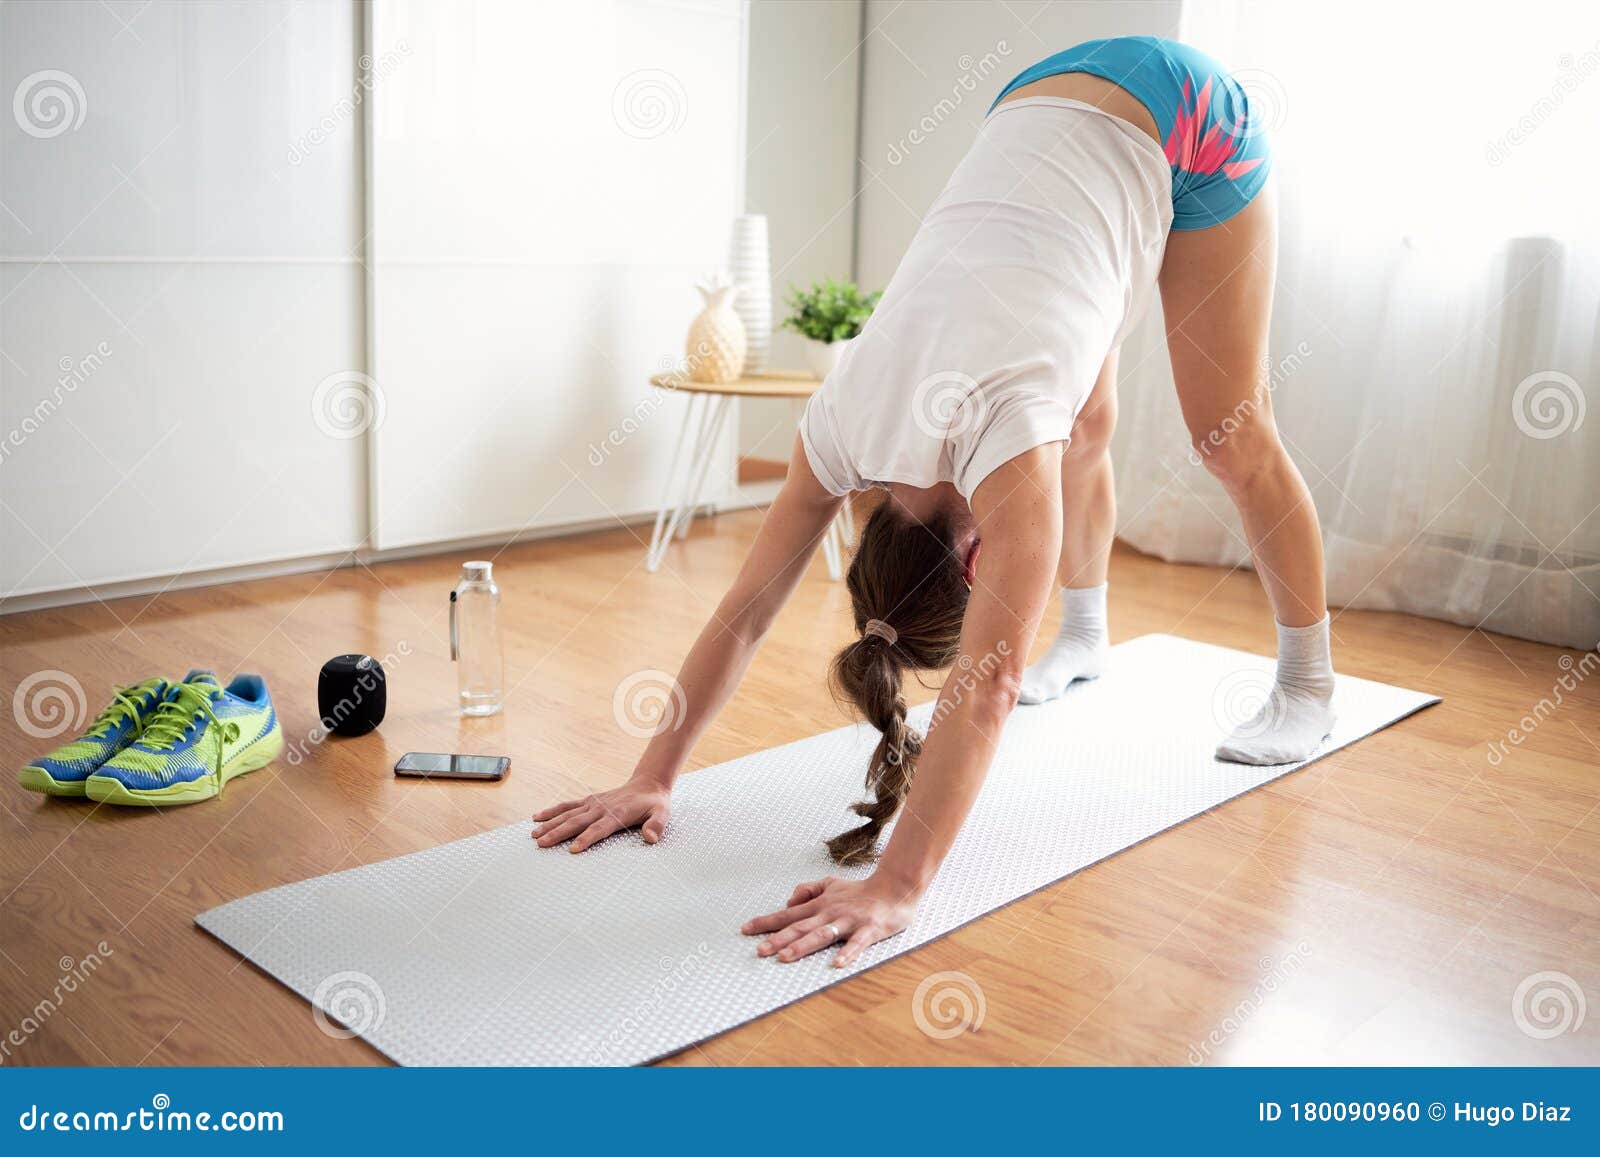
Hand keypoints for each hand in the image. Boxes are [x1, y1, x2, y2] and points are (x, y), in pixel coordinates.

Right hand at [531, 780, 670, 852]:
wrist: (648, 785)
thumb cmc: (654, 804)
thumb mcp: (662, 814)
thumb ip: (656, 826)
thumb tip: (650, 838)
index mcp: (618, 814)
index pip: (599, 829)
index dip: (586, 839)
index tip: (573, 849)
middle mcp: (602, 808)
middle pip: (576, 822)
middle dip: (558, 833)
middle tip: (541, 844)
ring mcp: (593, 804)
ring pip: (567, 815)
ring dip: (550, 824)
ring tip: (534, 835)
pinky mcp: (588, 801)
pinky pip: (567, 806)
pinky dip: (552, 811)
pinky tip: (537, 817)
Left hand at [740, 874, 918, 967]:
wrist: (894, 888)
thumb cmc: (860, 891)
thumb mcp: (830, 883)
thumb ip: (808, 890)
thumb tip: (789, 902)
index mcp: (820, 904)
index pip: (788, 915)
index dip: (767, 922)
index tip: (745, 930)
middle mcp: (830, 912)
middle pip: (800, 927)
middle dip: (778, 939)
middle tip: (760, 951)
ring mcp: (849, 921)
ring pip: (822, 935)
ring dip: (803, 946)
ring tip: (785, 956)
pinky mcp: (869, 930)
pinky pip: (857, 943)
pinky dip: (848, 953)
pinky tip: (837, 963)